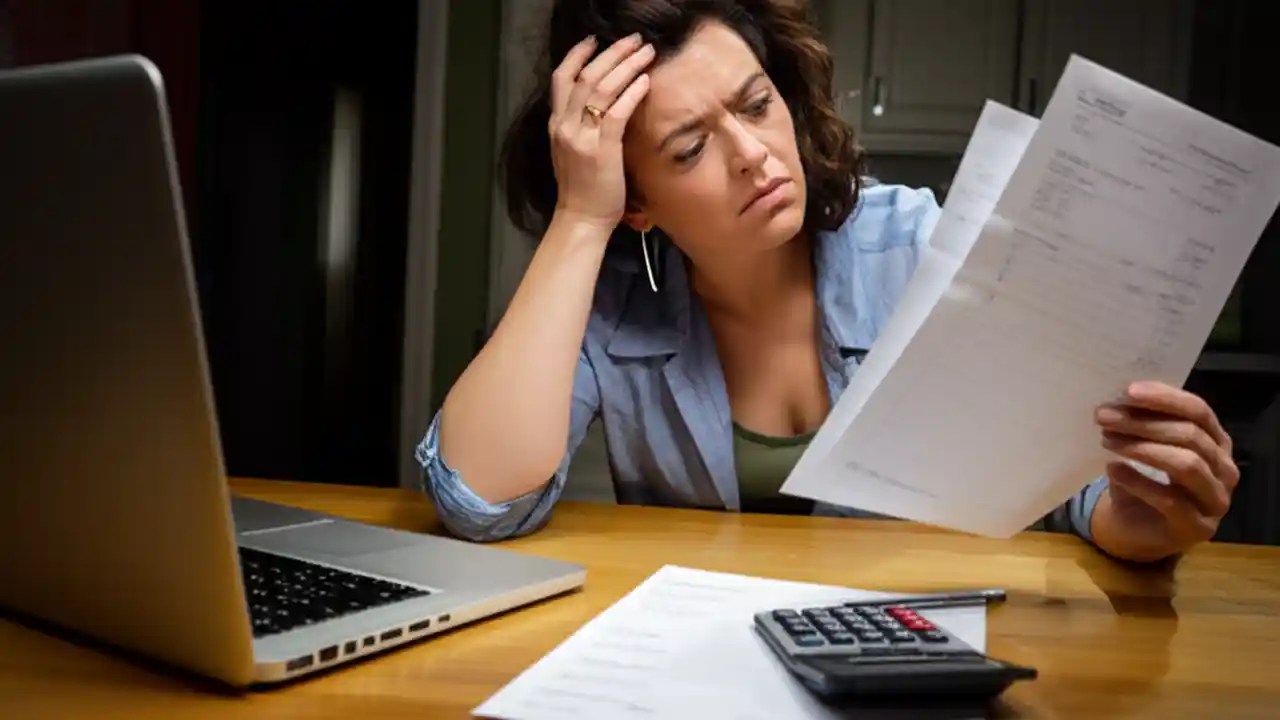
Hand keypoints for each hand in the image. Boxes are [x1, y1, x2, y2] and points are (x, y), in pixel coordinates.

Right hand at [548, 33, 653, 230]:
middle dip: (612, 54)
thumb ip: (581, 127)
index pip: (562, 79)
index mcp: (557, 125)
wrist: (580, 219)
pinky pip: (616, 113)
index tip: (594, 40)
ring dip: (626, 66)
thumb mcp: (573, 151)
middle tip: (633, 40)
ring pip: (601, 88)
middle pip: (586, 76)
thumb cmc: (582, 189)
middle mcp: (565, 126)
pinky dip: (631, 93)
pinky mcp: (601, 149)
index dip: (577, 55)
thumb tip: (601, 105)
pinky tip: (644, 81)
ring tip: (645, 52)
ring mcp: (581, 137)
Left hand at [1091, 381, 1239, 561]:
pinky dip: (1138, 481)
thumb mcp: (1145, 448)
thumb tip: (1120, 398)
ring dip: (1142, 448)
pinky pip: (1170, 500)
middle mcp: (1225, 470)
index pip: (1200, 412)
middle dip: (1143, 423)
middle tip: (1104, 416)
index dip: (1166, 399)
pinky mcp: (1198, 527)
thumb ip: (1144, 425)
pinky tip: (1113, 470)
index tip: (1128, 391)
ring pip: (1186, 465)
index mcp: (1216, 442)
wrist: (1134, 530)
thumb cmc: (1142, 482)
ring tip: (1107, 440)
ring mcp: (1216, 501)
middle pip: (1190, 436)